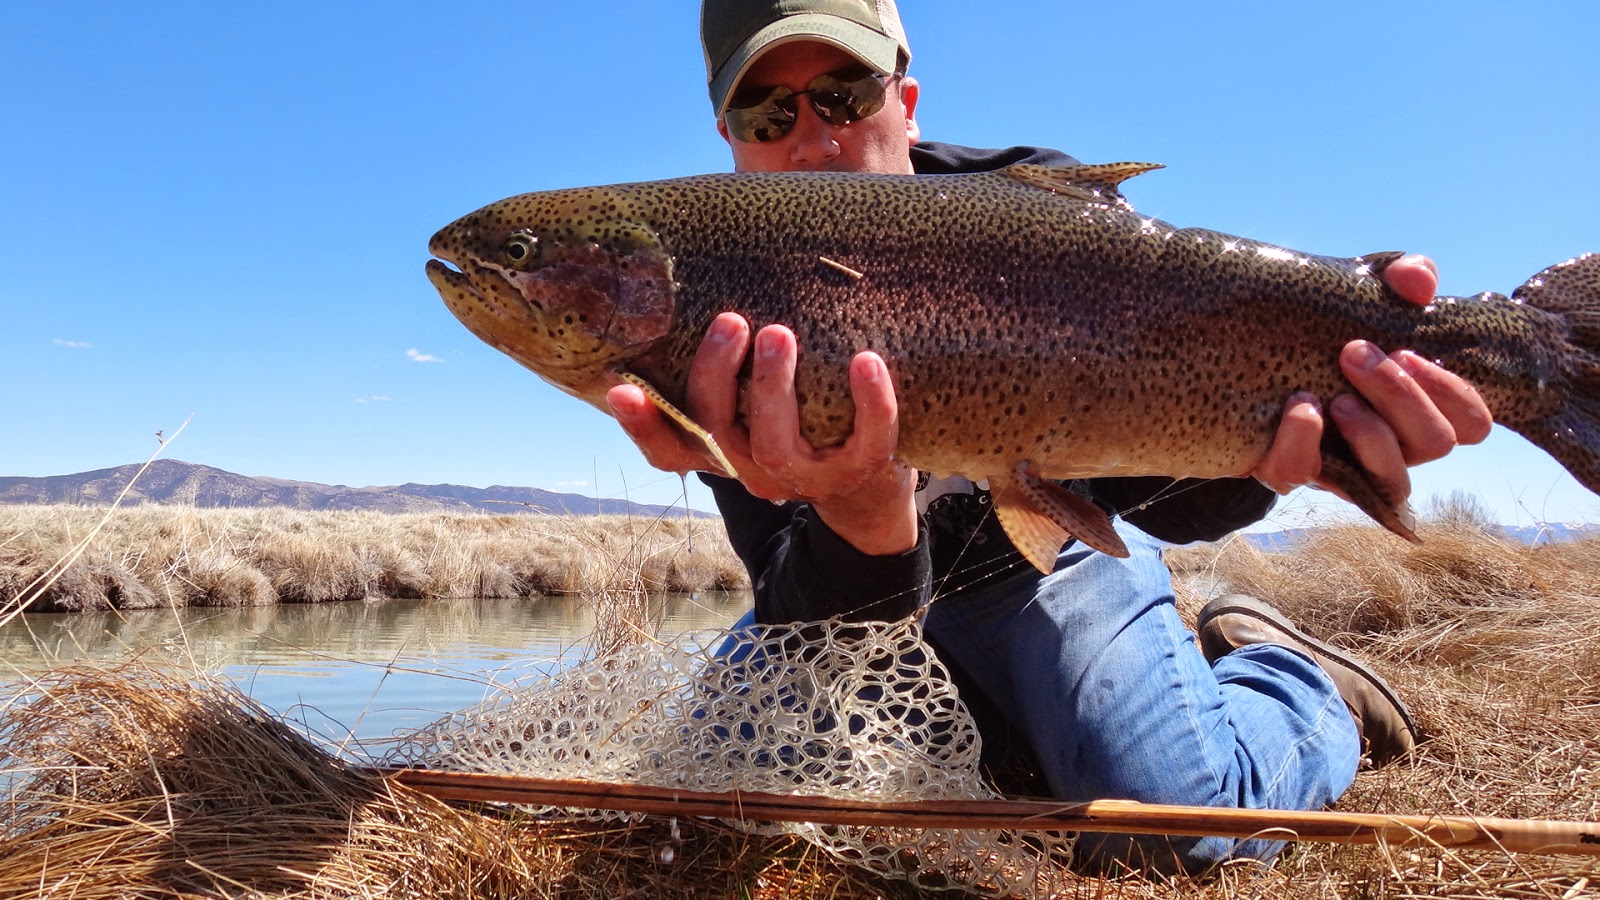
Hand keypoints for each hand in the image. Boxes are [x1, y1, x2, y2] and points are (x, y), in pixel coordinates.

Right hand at [609, 312, 918, 554]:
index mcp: (722, 452)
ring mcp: (805, 478)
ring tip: (779, 332)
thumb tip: (686, 299)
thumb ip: (724, 378)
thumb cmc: (798, 426)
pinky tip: (865, 360)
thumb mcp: (752, 411)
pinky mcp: (860, 470)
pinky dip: (870, 401)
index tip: (621, 385)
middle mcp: (753, 471)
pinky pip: (867, 440)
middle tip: (732, 321)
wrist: (865, 487)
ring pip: (774, 444)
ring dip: (773, 385)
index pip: (667, 450)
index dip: (642, 424)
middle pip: (715, 430)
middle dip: (716, 373)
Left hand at [1253, 255, 1494, 500]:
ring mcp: (1346, 466)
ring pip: (1391, 479)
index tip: (1406, 352)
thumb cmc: (1329, 326)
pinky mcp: (1290, 469)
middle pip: (1436, 443)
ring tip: (1335, 396)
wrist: (1245, 346)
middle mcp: (1396, 445)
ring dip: (1369, 432)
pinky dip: (1301, 444)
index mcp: (1423, 407)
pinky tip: (1298, 406)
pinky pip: (1300, 476)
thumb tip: (1418, 280)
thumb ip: (1402, 277)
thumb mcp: (1366, 291)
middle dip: (1402, 398)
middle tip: (1355, 353)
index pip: (1473, 423)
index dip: (1452, 394)